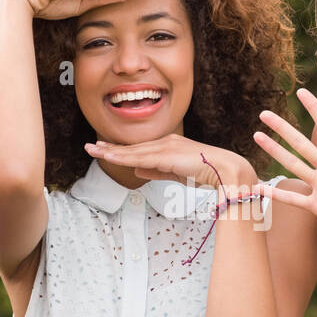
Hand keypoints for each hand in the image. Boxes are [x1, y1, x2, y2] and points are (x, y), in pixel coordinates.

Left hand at [84, 135, 253, 190]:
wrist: (226, 170)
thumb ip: (156, 171)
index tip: (103, 149)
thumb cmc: (207, 172)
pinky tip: (110, 156)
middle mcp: (166, 142)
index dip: (120, 149)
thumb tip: (136, 171)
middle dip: (110, 147)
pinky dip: (123, 156)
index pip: (140, 148)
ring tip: (93, 150)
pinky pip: (140, 156)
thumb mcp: (176, 173)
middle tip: (90, 147)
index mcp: (169, 146)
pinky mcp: (167, 154)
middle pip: (133, 147)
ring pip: (133, 151)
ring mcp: (166, 147)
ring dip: (112, 151)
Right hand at [251, 88, 316, 257]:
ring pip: (292, 165)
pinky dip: (276, 194)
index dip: (314, 110)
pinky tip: (257, 188)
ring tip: (256, 136)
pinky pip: (293, 199)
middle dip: (282, 128)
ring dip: (274, 151)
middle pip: (300, 144)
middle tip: (264, 113)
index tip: (300, 91)